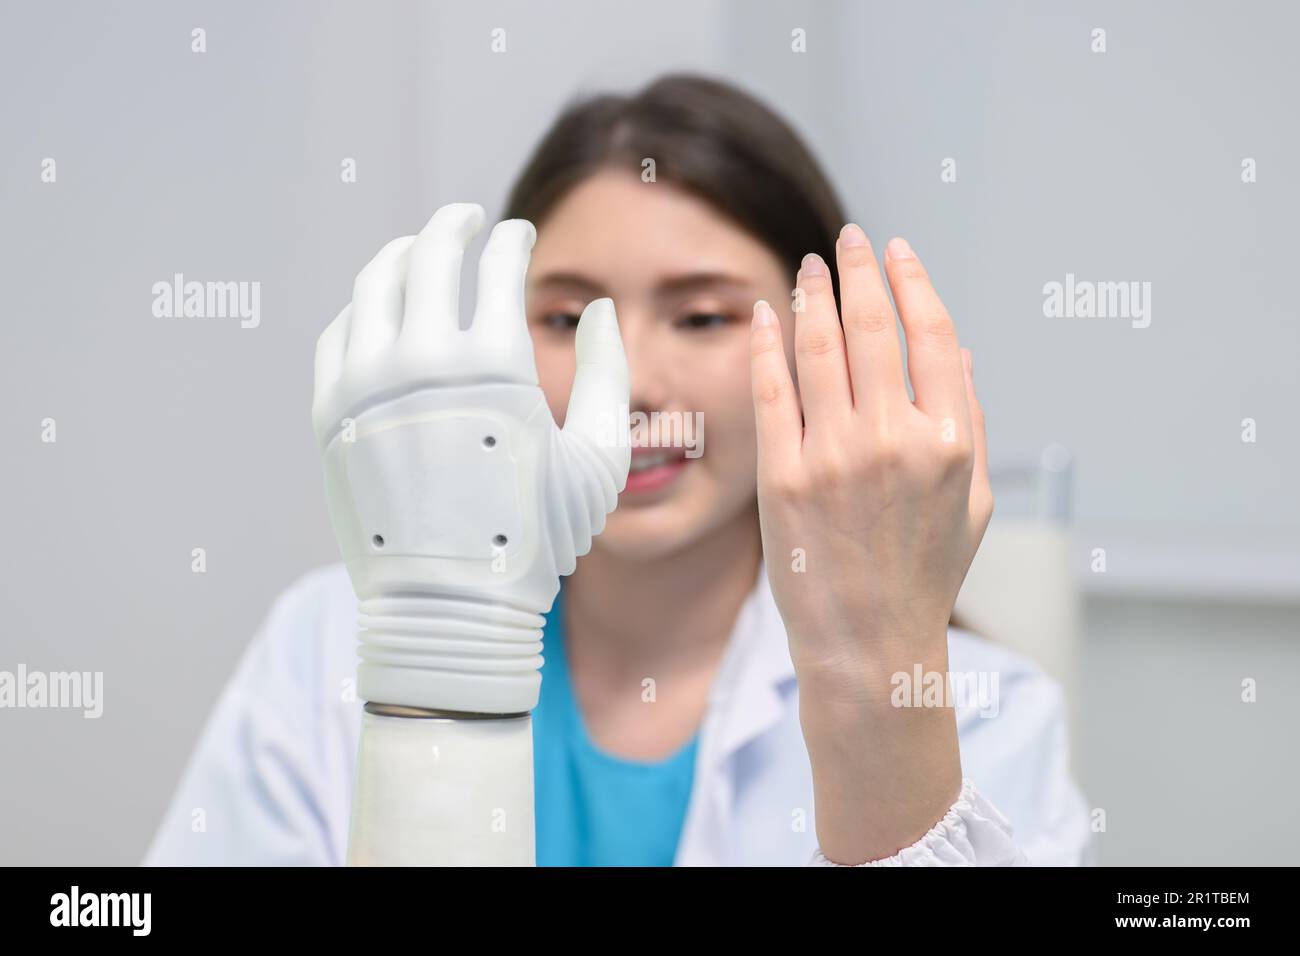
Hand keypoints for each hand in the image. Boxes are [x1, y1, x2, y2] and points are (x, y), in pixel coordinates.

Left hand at [312, 203, 629, 714]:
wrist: (450, 606)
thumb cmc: (535, 537)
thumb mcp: (599, 459)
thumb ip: (610, 373)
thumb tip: (594, 310)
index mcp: (492, 363)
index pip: (497, 264)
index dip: (512, 241)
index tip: (517, 236)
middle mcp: (419, 360)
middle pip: (428, 255)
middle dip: (452, 226)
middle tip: (465, 220)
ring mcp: (364, 385)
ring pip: (373, 284)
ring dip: (401, 255)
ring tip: (418, 252)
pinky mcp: (330, 414)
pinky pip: (338, 335)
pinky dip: (361, 309)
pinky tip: (379, 310)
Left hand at [748, 227, 991, 861]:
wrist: (870, 646)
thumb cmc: (925, 575)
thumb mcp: (973, 501)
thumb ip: (968, 419)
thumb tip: (956, 347)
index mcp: (952, 441)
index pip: (930, 333)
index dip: (911, 281)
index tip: (896, 251)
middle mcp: (896, 440)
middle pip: (873, 327)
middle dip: (857, 271)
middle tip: (846, 240)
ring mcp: (835, 457)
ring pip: (820, 349)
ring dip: (812, 296)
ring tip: (808, 268)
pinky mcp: (783, 478)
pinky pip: (772, 391)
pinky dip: (767, 344)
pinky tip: (765, 314)